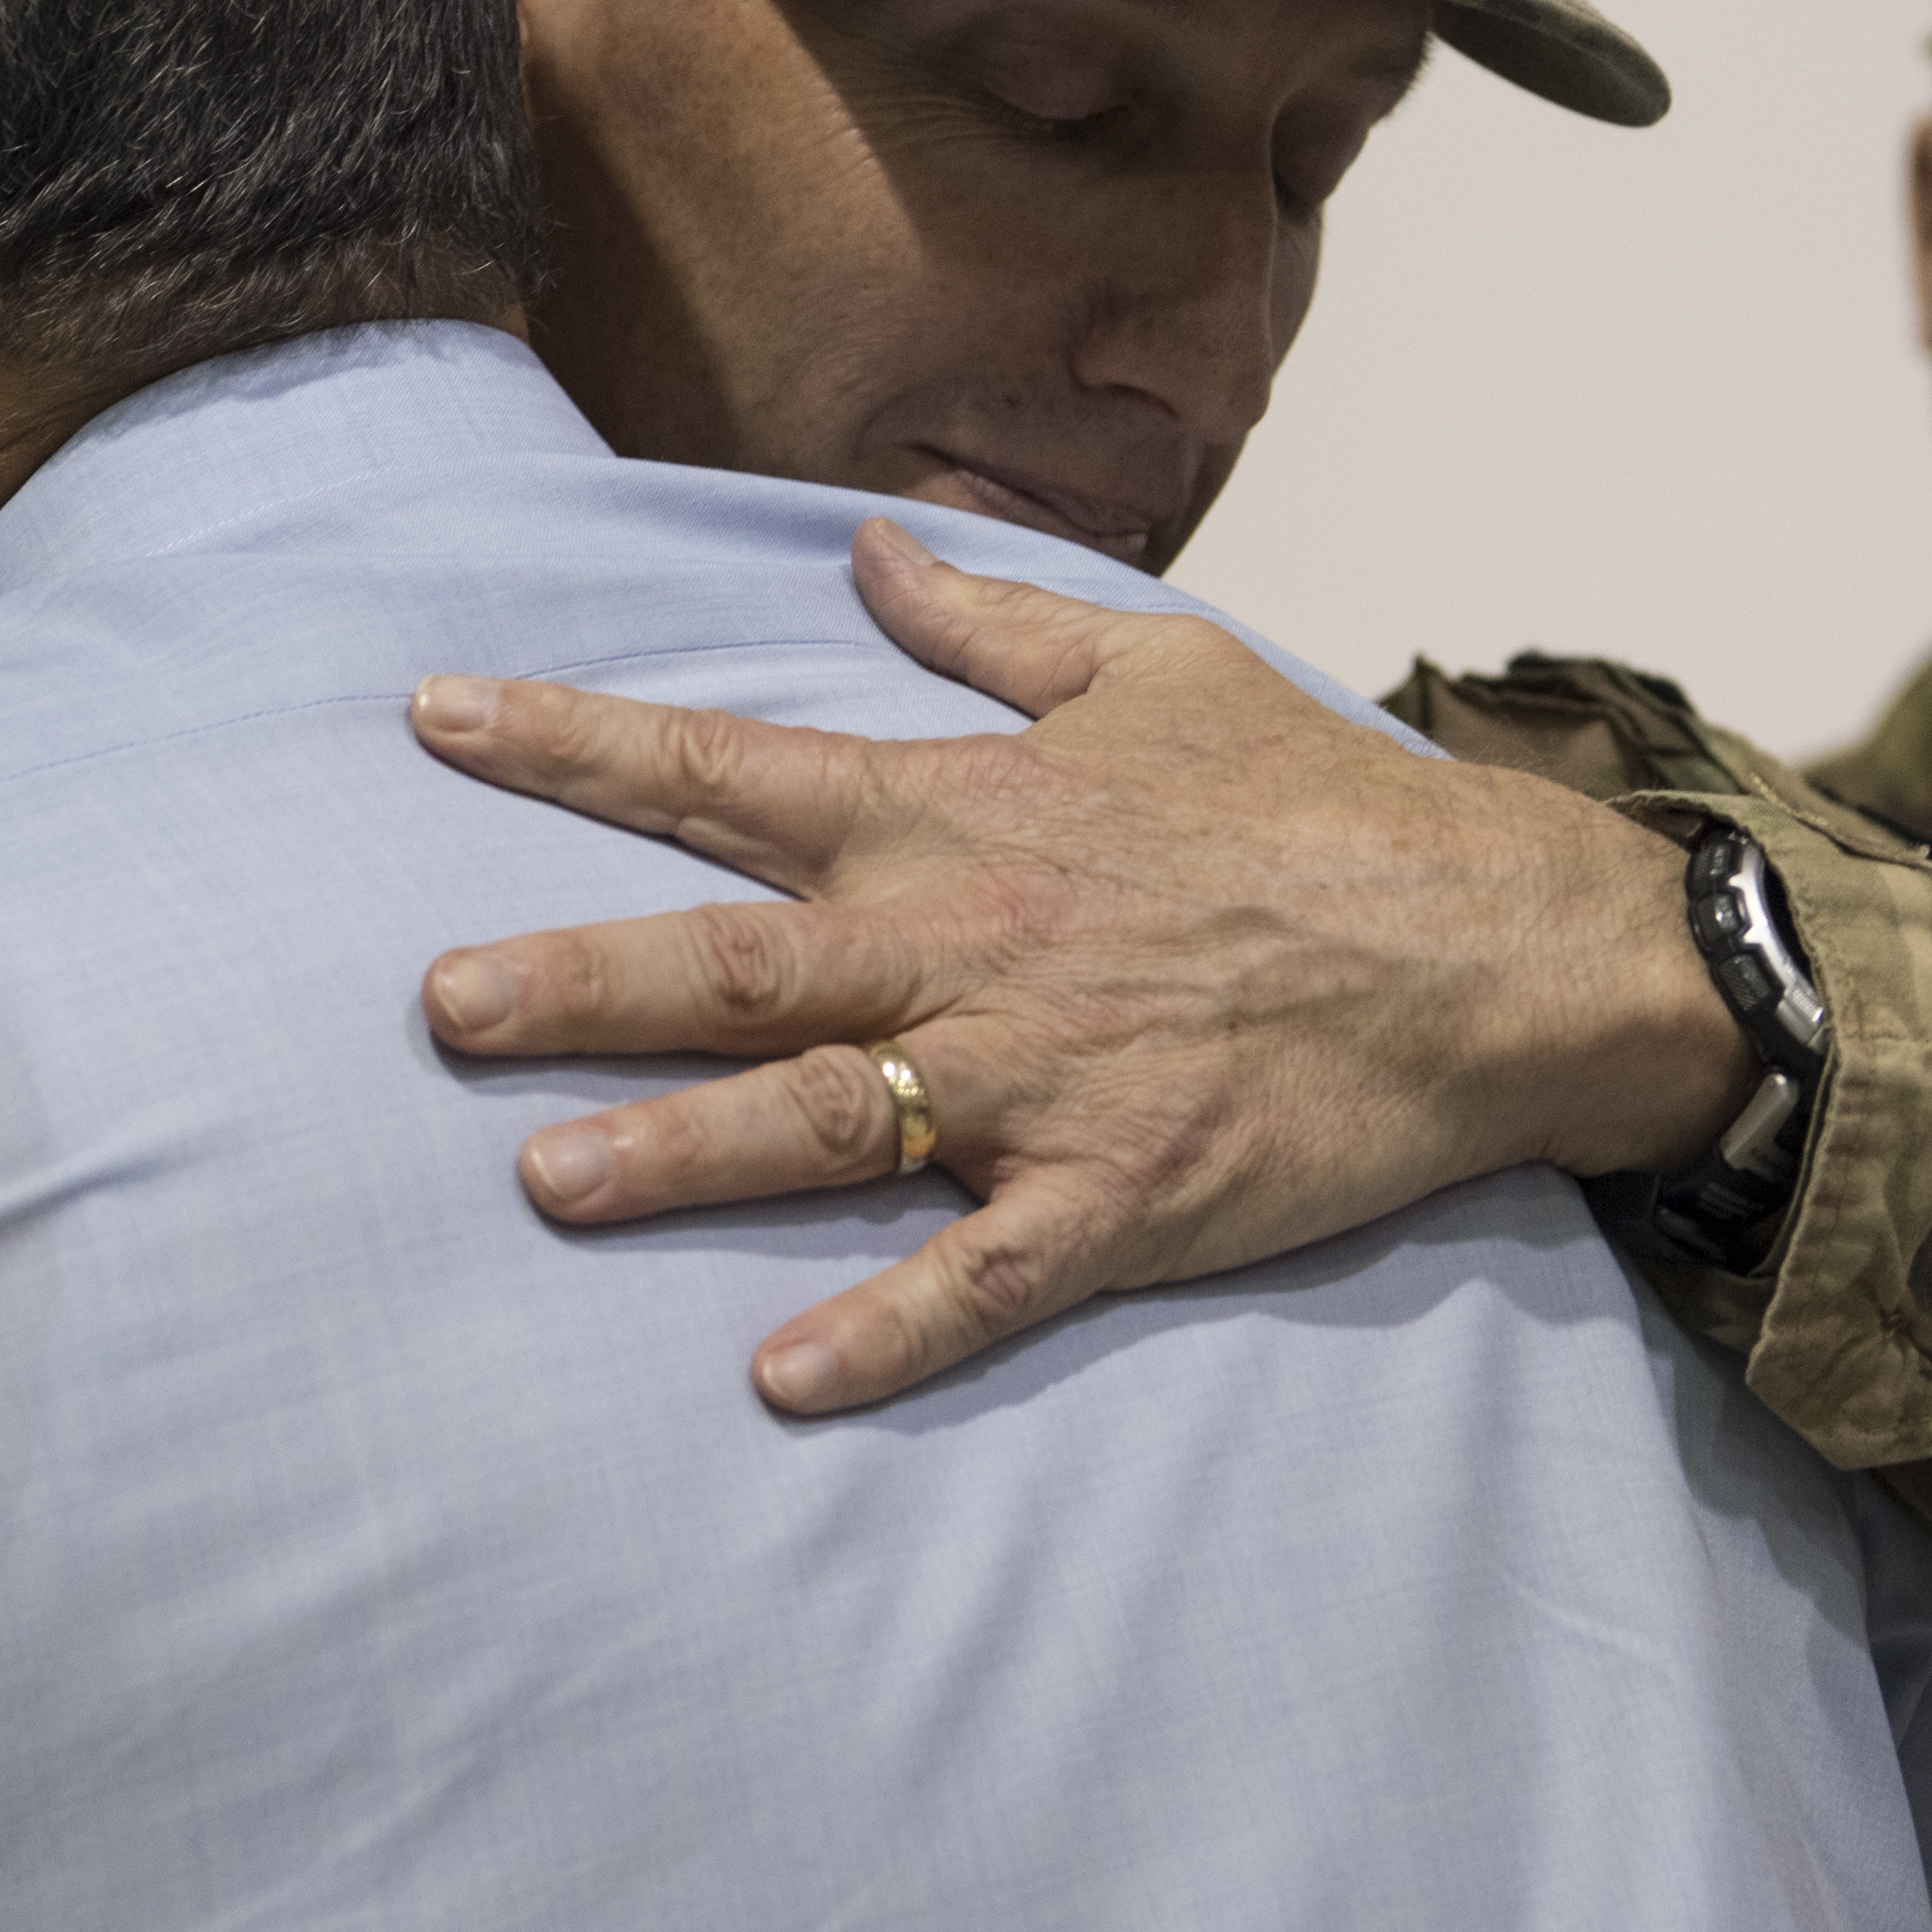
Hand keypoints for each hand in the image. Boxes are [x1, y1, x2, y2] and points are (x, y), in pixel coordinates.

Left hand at [411, 520, 1751, 1412]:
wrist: (1497, 944)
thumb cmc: (1320, 805)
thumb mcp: (1153, 668)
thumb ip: (991, 615)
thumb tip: (869, 548)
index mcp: (958, 814)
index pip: (727, 768)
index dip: (572, 742)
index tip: (433, 718)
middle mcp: (970, 944)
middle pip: (738, 962)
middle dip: (579, 980)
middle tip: (436, 1009)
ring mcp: (1041, 1080)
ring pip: (826, 1120)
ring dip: (681, 1153)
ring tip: (544, 1182)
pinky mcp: (1122, 1196)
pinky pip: (983, 1277)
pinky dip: (885, 1332)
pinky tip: (780, 1383)